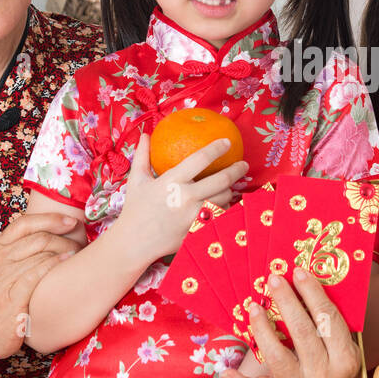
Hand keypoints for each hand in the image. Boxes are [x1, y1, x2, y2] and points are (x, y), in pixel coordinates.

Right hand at [0, 212, 82, 363]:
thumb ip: (18, 254)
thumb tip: (50, 236)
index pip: (24, 223)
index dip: (51, 219)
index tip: (71, 221)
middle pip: (38, 237)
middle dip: (64, 238)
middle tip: (81, 244)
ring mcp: (2, 279)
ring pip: (41, 253)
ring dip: (66, 251)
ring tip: (79, 255)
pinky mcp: (10, 298)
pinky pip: (37, 273)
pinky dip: (55, 265)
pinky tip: (68, 264)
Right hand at [117, 133, 249, 261]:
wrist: (134, 242)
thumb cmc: (135, 209)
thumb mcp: (136, 180)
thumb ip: (143, 156)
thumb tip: (145, 135)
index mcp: (171, 181)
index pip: (200, 159)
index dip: (217, 148)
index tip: (227, 142)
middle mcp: (186, 198)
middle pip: (222, 180)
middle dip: (237, 169)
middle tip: (243, 164)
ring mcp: (194, 216)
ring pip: (224, 199)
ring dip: (230, 191)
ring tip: (232, 186)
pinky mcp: (198, 230)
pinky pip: (219, 217)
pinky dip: (224, 209)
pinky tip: (224, 204)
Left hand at [220, 269, 361, 377]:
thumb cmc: (338, 367)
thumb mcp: (346, 347)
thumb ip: (331, 324)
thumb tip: (306, 286)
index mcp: (345, 359)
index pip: (328, 319)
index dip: (313, 294)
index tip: (299, 273)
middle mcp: (324, 375)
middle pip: (303, 332)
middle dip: (287, 301)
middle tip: (274, 279)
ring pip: (277, 355)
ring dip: (263, 329)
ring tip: (254, 307)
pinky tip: (225, 371)